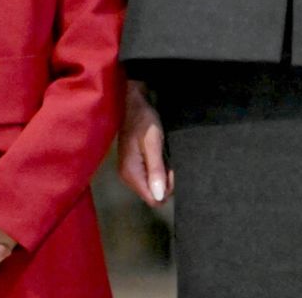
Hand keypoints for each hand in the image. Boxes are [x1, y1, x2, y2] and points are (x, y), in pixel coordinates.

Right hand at [117, 79, 171, 206]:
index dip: (167, 189)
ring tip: (166, 154)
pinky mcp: (135, 164)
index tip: (172, 171)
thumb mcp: (153, 143)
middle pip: (154, 193)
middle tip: (170, 159)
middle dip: (166, 181)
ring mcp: (131, 170)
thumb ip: (156, 169)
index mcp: (131, 173)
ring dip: (164, 173)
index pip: (152, 199)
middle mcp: (129, 176)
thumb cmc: (144, 120)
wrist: (134, 103)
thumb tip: (159, 196)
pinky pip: (151, 175)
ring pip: (153, 184)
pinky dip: (160, 168)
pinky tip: (162, 154)